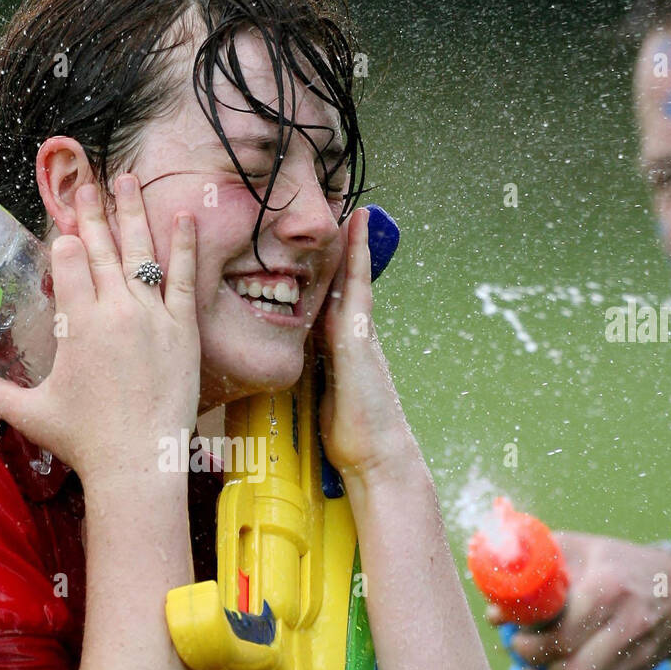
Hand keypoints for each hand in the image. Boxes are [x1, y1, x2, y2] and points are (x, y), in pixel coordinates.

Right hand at [0, 176, 199, 488]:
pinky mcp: (184, 329)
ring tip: (126, 179)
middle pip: (100, 247)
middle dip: (90, 211)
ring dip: (132, 212)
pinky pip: (184, 278)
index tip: (63, 227)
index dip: (63, 241)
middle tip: (86, 182)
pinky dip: (184, 246)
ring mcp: (153, 316)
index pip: (68, 261)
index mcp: (77, 323)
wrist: (138, 463)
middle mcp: (115, 310)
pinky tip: (184, 216)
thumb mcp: (30, 413)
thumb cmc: (83, 442)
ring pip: (140, 252)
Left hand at [316, 208, 418, 481]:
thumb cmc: (348, 437)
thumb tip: (295, 378)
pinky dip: (358, 259)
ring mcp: (360, 335)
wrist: (375, 457)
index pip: (329, 303)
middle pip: (345, 285)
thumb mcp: (320, 402)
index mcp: (339, 350)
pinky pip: (357, 288)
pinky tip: (355, 232)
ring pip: (354, 281)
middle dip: (345, 253)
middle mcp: (353, 337)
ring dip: (355, 246)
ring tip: (354, 212)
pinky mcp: (359, 338)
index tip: (320, 252)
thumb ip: (311, 382)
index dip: (326, 276)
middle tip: (345, 215)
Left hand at [486, 533, 670, 669]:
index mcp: (608, 588)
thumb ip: (533, 573)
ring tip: (537, 664)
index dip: (529, 641)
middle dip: (536, 663)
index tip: (516, 633)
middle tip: (522, 648)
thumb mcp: (578, 549)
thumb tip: (496, 613)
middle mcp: (627, 625)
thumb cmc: (616, 564)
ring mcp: (635, 656)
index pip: (563, 632)